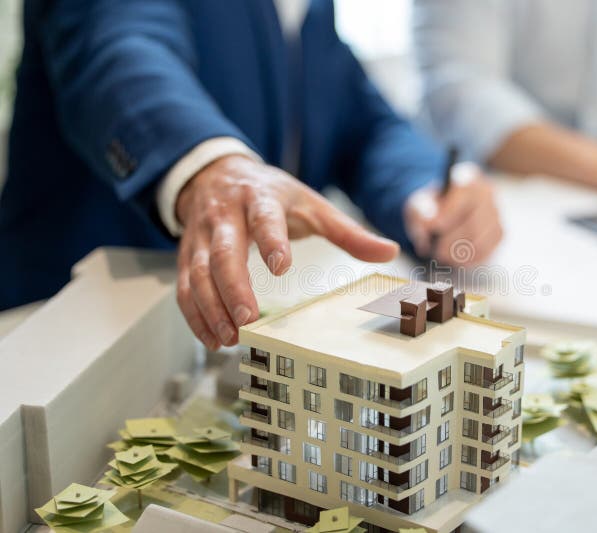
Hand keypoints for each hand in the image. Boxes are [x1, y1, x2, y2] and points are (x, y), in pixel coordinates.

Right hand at [175, 155, 398, 348]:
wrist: (216, 173)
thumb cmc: (271, 194)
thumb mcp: (311, 204)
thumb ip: (348, 231)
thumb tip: (390, 251)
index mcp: (260, 198)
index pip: (264, 218)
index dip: (271, 240)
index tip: (281, 267)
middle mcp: (225, 216)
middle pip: (224, 252)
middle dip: (233, 287)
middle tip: (248, 319)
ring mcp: (201, 236)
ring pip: (198, 273)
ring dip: (211, 308)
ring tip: (230, 338)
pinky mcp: (187, 254)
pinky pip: (184, 286)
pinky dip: (195, 315)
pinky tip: (212, 339)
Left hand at [404, 162, 502, 265]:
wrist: (440, 213)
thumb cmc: (430, 207)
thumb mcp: (418, 204)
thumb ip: (421, 209)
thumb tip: (429, 218)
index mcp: (466, 177)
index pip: (463, 197)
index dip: (447, 215)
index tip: (432, 227)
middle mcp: (486, 192)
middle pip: (473, 225)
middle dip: (450, 242)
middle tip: (435, 250)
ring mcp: (496, 213)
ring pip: (480, 242)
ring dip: (458, 253)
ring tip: (442, 254)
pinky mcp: (499, 233)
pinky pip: (485, 252)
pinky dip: (467, 259)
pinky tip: (454, 257)